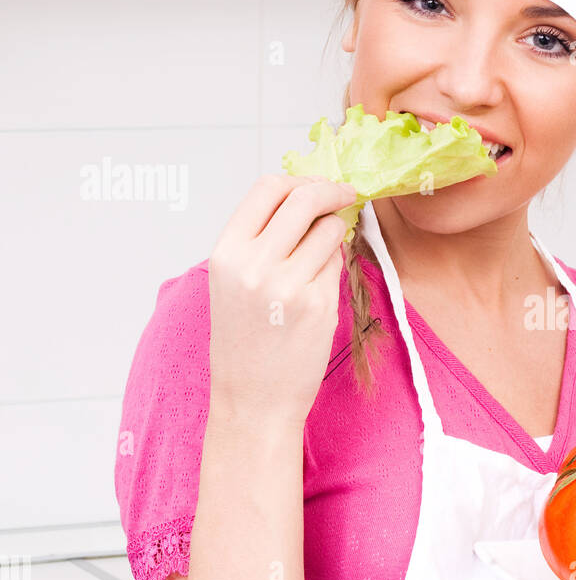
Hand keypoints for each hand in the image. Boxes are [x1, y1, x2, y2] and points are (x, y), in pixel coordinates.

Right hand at [208, 173, 359, 428]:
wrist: (253, 399)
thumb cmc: (245, 339)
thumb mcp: (234, 280)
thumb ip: (261, 238)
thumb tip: (307, 196)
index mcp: (227, 253)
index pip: (267, 188)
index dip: (298, 180)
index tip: (316, 185)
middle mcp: (255, 265)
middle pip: (305, 198)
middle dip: (332, 191)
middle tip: (346, 195)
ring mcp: (290, 285)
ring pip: (330, 230)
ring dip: (335, 233)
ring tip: (321, 257)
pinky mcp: (320, 305)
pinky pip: (339, 264)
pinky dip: (336, 265)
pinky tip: (319, 287)